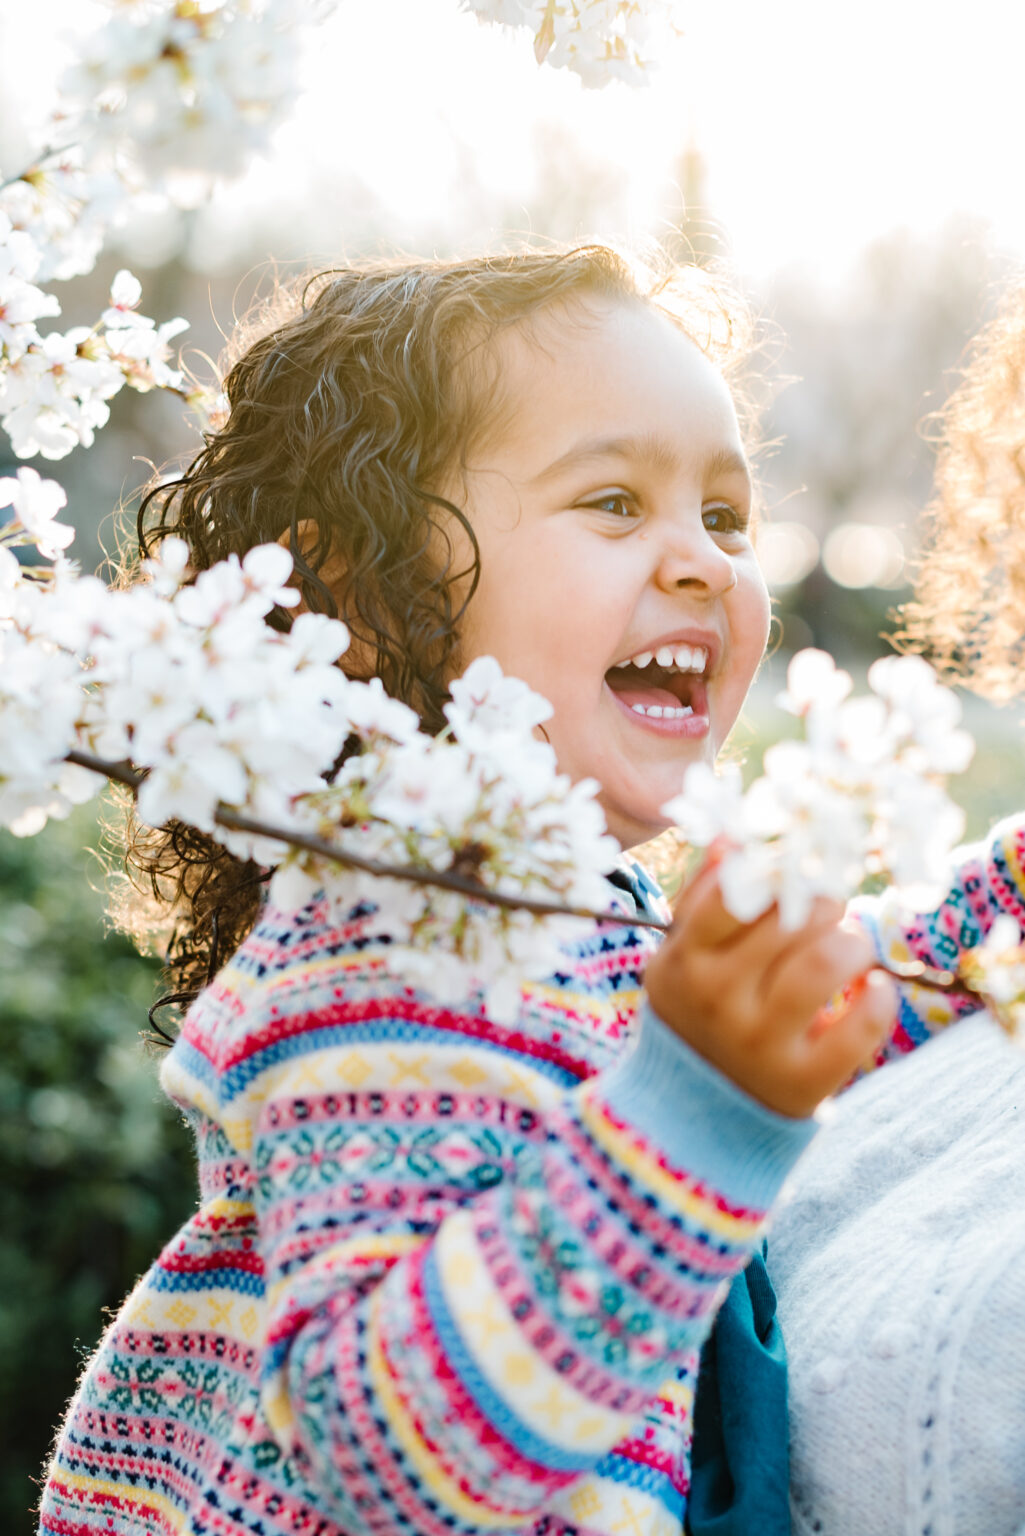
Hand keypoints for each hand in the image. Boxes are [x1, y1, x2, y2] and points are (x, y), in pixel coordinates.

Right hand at [644, 852, 896, 1117]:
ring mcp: (759, 1044)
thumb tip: (737, 837)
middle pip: (789, 922)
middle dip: (825, 904)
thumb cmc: (697, 1009)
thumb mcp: (684, 954)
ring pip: (826, 963)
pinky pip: (861, 1026)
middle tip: (831, 909)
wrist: (695, 1111)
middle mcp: (718, 1000)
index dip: (778, 874)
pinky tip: (872, 986)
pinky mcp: (802, 1082)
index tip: (796, 877)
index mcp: (687, 961)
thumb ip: (705, 895)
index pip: (734, 895)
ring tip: (851, 944)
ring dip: (854, 942)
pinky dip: (879, 997)